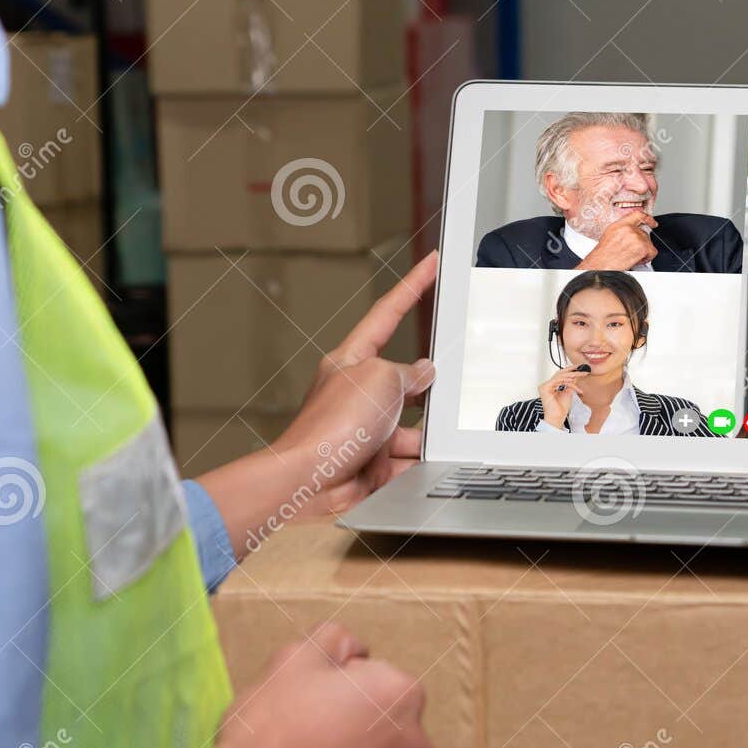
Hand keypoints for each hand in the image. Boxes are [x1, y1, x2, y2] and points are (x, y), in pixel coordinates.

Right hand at [203, 623, 434, 747]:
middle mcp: (418, 747)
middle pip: (389, 731)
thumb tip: (358, 651)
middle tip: (312, 742)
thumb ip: (337, 639)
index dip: (346, 691)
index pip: (383, 683)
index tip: (315, 706)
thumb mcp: (295, 657)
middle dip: (360, 733)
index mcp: (404, 696)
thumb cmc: (271, 725)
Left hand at [273, 251, 439, 511]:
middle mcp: (359, 392)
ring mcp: (368, 428)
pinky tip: (408, 467)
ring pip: (414, 425)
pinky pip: (410, 458)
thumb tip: (423, 375)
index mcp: (353, 361)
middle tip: (437, 396)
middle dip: (425, 393)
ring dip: (419, 436)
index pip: (388, 313)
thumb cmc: (330, 428)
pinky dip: (415, 463)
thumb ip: (408, 371)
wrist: (310, 483)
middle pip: (407, 380)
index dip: (413, 286)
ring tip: (413, 443)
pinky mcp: (376, 461)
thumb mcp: (379, 379)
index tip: (431, 264)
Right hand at [538, 367, 588, 428]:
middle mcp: (547, 385)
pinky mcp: (544, 388)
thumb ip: (570, 384)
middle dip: (571, 370)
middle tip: (581, 368)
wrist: (557, 417)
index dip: (569, 371)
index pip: (560, 375)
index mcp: (551, 386)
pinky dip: (566, 381)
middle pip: (560, 374)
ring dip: (572, 376)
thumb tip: (575, 377)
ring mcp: (544, 386)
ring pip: (560, 376)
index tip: (579, 368)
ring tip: (580, 375)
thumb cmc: (561, 409)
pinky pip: (557, 380)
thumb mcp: (568, 393)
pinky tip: (573, 381)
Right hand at [575, 213, 656, 269]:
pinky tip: (636, 260)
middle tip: (632, 252)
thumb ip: (622, 231)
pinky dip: (647, 258)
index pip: (637, 215)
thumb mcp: (610, 236)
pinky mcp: (642, 247)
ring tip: (631, 257)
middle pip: (644, 233)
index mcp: (620, 225)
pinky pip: (652, 252)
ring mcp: (636, 237)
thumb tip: (631, 233)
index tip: (653, 223)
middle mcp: (629, 229)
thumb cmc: (602, 256)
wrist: (600, 266)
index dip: (647, 219)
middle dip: (641, 244)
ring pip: (648, 243)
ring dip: (643, 252)